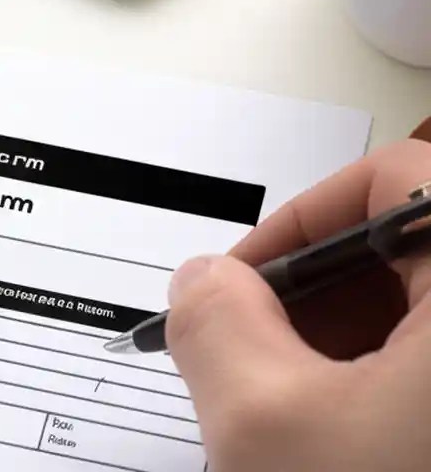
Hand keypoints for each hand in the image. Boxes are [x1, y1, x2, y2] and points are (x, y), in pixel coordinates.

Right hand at [167, 138, 430, 471]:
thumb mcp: (267, 422)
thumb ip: (216, 321)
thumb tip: (206, 280)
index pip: (393, 179)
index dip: (302, 221)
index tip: (251, 283)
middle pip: (414, 243)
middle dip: (321, 295)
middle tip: (268, 360)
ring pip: (429, 303)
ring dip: (358, 342)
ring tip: (312, 411)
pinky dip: (400, 380)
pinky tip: (361, 436)